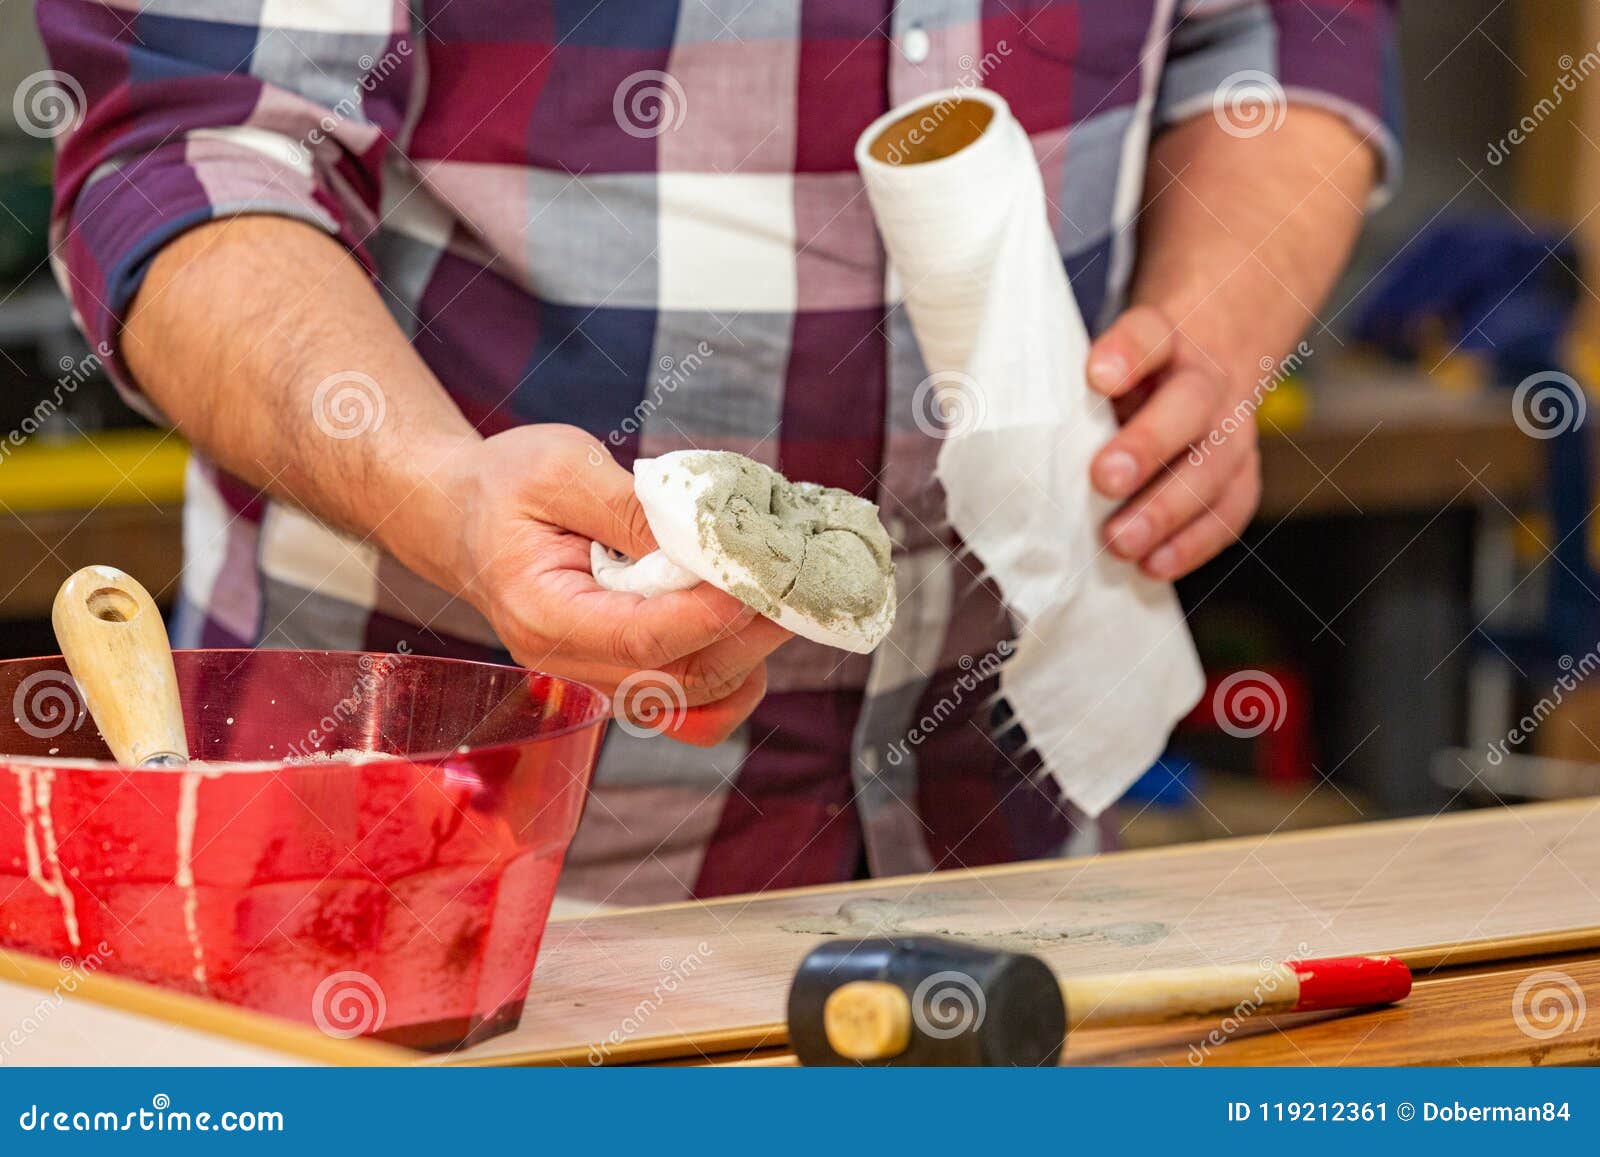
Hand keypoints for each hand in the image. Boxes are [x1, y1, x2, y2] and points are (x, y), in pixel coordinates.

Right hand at [439, 424, 790, 744]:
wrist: (462, 516)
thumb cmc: (505, 484)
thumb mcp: (562, 468)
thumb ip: (631, 508)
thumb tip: (704, 544)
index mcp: (541, 615)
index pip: (642, 638)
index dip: (708, 613)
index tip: (757, 578)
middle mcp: (568, 664)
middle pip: (678, 677)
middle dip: (747, 635)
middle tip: (798, 584)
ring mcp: (595, 676)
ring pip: (693, 698)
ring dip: (750, 657)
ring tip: (785, 600)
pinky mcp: (621, 672)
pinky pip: (688, 704)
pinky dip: (732, 677)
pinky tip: (751, 628)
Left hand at [1085, 305, 1261, 579]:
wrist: (1204, 363)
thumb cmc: (1130, 376)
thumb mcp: (1103, 365)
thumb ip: (1066, 395)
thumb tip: (1004, 455)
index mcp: (1164, 340)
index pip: (1150, 335)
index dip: (1128, 353)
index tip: (1098, 376)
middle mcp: (1205, 380)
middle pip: (1189, 405)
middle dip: (1148, 444)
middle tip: (1104, 478)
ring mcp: (1231, 428)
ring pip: (1214, 465)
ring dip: (1167, 509)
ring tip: (1122, 542)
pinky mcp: (1242, 472)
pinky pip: (1229, 509)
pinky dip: (1193, 542)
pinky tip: (1154, 565)